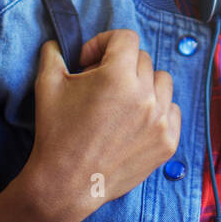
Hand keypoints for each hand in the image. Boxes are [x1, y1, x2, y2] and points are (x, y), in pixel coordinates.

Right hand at [14, 30, 180, 221]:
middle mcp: (145, 95)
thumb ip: (53, 54)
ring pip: (162, 82)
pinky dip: (157, 110)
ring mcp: (159, 120)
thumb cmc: (56, 133)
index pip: (126, 38)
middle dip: (120, 65)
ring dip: (143, 84)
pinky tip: (136, 120)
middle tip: (99, 84)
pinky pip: (172, 110)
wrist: (65, 184)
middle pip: (142, 59)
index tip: (89, 61)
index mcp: (118, 76)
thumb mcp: (47, 85)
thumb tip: (56, 43)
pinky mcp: (167, 142)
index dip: (104, 43)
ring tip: (121, 101)